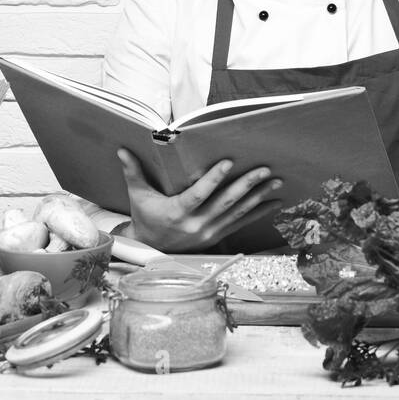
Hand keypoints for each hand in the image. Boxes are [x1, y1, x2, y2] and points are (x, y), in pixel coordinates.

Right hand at [116, 148, 283, 251]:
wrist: (151, 250)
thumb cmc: (146, 218)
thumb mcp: (138, 196)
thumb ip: (133, 173)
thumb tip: (122, 149)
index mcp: (176, 213)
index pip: (198, 194)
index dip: (213, 179)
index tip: (228, 162)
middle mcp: (196, 225)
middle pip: (225, 203)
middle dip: (247, 185)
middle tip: (264, 169)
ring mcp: (209, 233)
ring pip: (237, 213)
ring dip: (259, 197)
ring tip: (276, 181)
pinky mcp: (218, 236)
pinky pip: (241, 223)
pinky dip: (259, 212)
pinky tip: (275, 202)